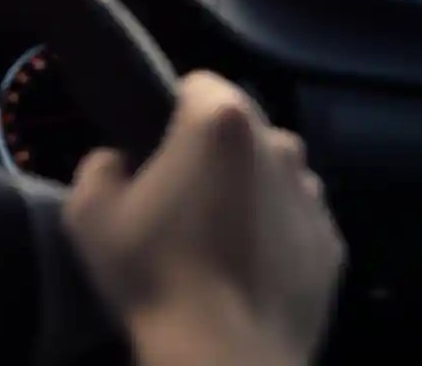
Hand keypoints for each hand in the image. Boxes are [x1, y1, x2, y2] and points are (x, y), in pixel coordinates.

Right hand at [65, 71, 343, 365]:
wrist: (225, 358)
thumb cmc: (155, 276)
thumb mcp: (88, 215)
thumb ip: (98, 165)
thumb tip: (119, 160)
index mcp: (222, 121)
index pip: (196, 84)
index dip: (170, 112)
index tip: (154, 152)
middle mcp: (280, 144)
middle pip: (240, 127)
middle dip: (213, 151)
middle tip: (180, 200)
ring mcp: (314, 196)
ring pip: (273, 174)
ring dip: (248, 191)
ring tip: (216, 240)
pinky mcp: (333, 244)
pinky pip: (296, 221)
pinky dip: (276, 234)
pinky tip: (246, 270)